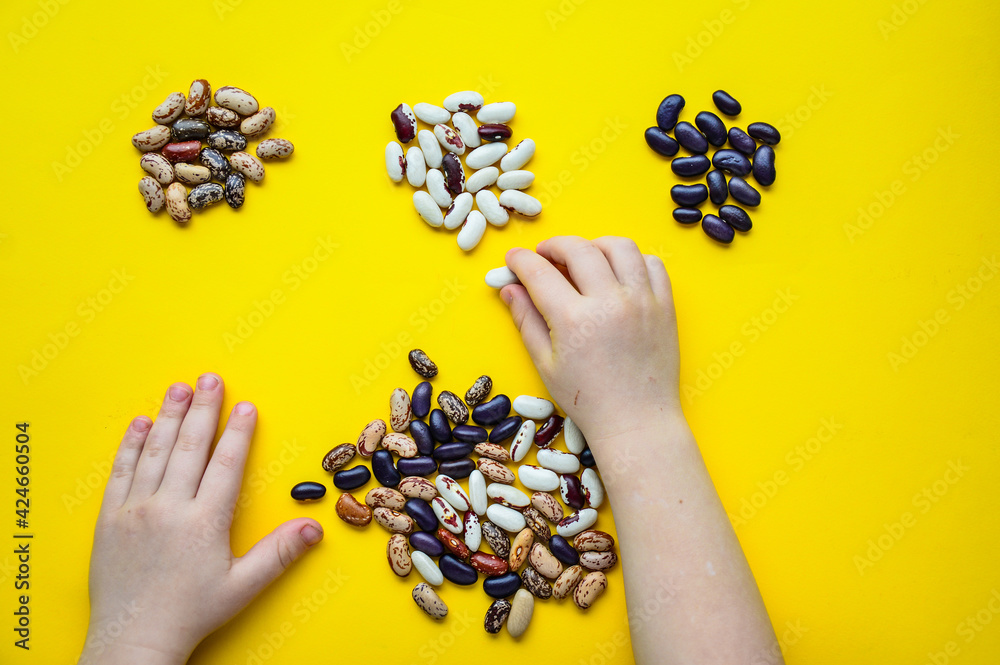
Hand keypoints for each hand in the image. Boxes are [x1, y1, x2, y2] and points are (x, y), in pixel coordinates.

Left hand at [79, 374, 322, 664]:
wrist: (133, 639)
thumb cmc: (190, 614)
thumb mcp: (242, 587)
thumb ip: (279, 554)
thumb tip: (315, 528)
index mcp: (203, 522)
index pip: (225, 464)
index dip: (237, 432)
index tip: (245, 406)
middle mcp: (168, 509)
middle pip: (189, 447)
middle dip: (203, 409)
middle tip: (211, 378)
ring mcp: (135, 511)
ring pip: (154, 452)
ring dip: (169, 416)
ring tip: (179, 388)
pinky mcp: (110, 519)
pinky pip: (120, 472)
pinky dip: (130, 445)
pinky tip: (140, 424)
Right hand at [501, 236, 683, 444]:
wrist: (637, 421)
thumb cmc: (589, 400)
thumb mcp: (546, 364)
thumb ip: (526, 320)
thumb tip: (510, 289)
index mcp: (574, 320)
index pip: (540, 272)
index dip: (521, 260)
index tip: (514, 259)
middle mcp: (610, 303)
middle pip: (579, 249)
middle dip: (554, 245)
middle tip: (544, 255)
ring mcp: (642, 301)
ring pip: (619, 247)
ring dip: (595, 245)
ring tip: (583, 258)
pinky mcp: (664, 307)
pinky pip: (652, 264)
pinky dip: (632, 260)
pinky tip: (617, 273)